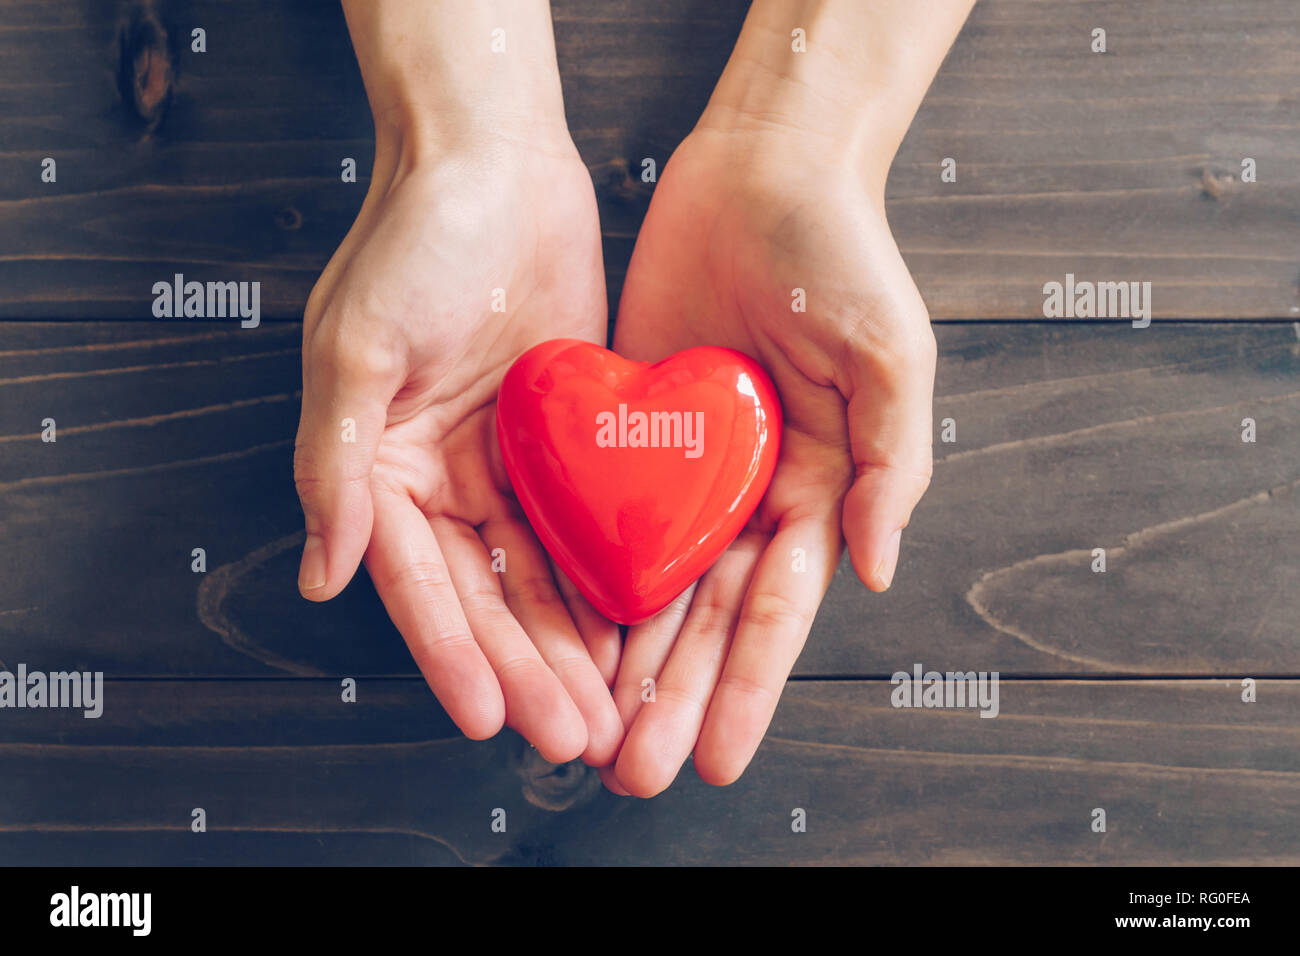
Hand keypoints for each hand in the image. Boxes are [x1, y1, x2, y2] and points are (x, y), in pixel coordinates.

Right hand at [293, 104, 623, 763]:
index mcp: (379, 467)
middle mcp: (440, 478)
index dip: (450, 652)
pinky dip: (605, 582)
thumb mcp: (355, 348)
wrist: (495, 160)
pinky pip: (585, 527)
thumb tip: (323, 575)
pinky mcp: (564, 442)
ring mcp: (505, 465)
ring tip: (611, 713)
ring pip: (542, 577)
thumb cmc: (413, 238)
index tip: (487, 716)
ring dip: (572, 646)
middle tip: (574, 736)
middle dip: (529, 670)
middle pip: (486, 597)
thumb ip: (335, 466)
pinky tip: (635, 635)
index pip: (415, 582)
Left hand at [603, 125, 935, 794]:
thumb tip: (878, 568)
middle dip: (673, 697)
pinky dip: (581, 574)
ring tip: (590, 732)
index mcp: (817, 487)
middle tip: (634, 770)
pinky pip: (601, 511)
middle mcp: (750, 491)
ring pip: (648, 582)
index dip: (748, 686)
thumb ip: (890, 464)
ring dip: (622, 660)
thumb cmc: (843, 254)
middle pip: (704, 616)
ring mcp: (686, 466)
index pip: (778, 610)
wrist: (763, 169)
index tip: (721, 759)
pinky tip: (557, 633)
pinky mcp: (628, 427)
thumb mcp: (891, 356)